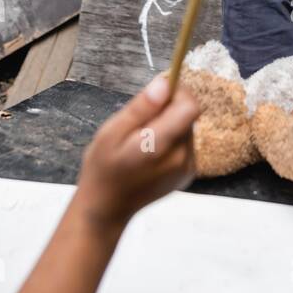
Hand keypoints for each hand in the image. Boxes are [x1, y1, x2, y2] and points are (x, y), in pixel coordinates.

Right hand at [76, 75, 200, 229]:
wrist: (107, 208)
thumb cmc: (103, 169)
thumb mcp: (111, 133)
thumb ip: (141, 108)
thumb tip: (164, 84)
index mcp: (161, 146)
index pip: (190, 107)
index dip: (178, 92)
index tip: (158, 92)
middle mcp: (181, 158)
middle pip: (188, 115)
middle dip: (168, 109)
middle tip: (139, 122)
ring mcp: (187, 168)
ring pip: (187, 127)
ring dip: (169, 124)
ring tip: (142, 139)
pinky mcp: (187, 173)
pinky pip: (186, 142)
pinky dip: (172, 138)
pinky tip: (150, 151)